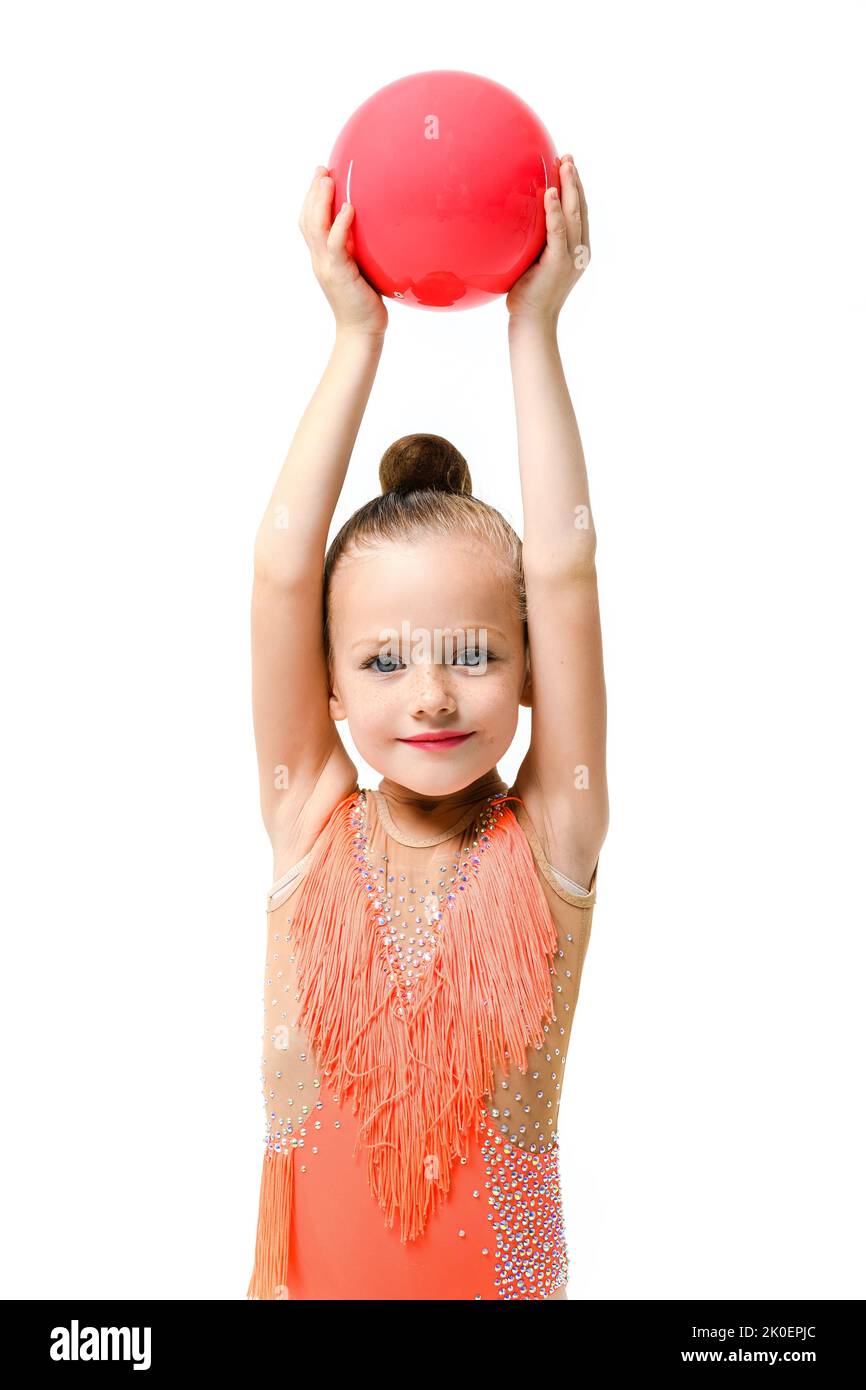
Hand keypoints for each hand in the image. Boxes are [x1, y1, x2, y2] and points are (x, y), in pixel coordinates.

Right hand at [299, 165, 388, 337]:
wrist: (362, 331)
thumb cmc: (365, 303)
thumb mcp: (361, 271)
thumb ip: (359, 251)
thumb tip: (372, 231)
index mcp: (322, 258)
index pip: (310, 224)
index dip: (312, 199)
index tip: (320, 177)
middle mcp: (319, 260)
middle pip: (307, 220)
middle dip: (312, 192)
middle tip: (321, 169)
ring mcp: (326, 266)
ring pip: (315, 228)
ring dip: (320, 201)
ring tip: (327, 179)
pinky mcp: (339, 274)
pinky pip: (335, 245)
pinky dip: (340, 226)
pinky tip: (348, 209)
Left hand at [505, 155, 590, 323]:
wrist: (532, 323)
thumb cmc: (527, 298)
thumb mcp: (532, 265)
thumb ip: (534, 245)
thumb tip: (517, 225)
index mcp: (576, 251)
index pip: (578, 214)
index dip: (576, 189)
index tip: (569, 167)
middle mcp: (579, 251)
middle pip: (580, 208)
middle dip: (575, 180)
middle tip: (568, 157)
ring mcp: (571, 257)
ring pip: (573, 215)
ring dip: (570, 187)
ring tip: (564, 164)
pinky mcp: (558, 263)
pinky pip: (556, 232)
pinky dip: (554, 212)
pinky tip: (550, 193)